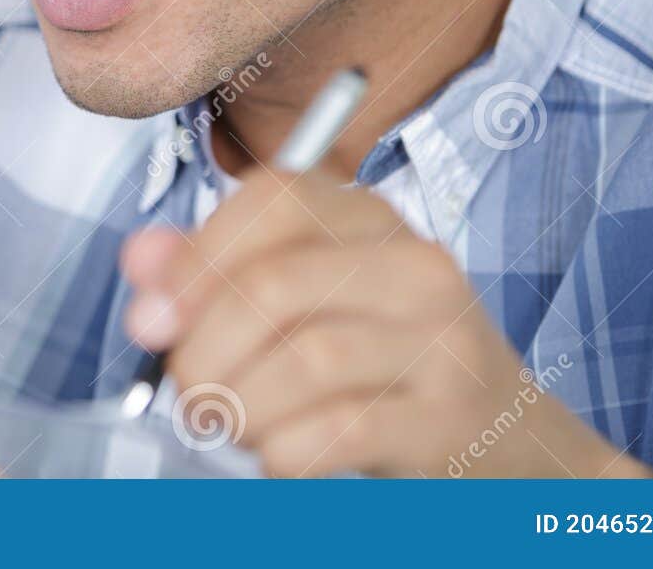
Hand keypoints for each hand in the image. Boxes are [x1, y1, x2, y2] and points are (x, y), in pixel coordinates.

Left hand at [120, 163, 652, 477]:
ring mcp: (442, 339)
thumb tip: (141, 258)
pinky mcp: (449, 417)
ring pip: (305, 359)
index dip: (196, 257)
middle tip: (187, 395)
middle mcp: (414, 263)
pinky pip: (340, 431)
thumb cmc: (382, 364)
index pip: (271, 197)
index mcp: (368, 217)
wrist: (510, 442)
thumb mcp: (302, 303)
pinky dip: (283, 451)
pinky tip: (276, 454)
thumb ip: (213, 275)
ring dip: (240, 406)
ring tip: (229, 427)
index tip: (154, 319)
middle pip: (273, 286)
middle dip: (202, 351)